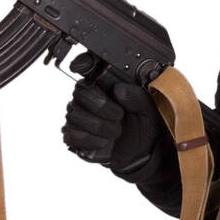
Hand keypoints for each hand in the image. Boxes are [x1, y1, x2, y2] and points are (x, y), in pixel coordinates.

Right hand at [62, 52, 172, 179]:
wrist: (141, 150)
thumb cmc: (141, 123)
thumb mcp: (147, 108)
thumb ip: (136, 96)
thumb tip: (120, 90)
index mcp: (101, 85)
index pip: (83, 70)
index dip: (84, 69)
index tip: (92, 78)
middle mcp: (84, 99)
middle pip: (80, 94)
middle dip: (101, 107)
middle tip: (119, 116)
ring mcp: (76, 117)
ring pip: (75, 116)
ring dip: (99, 126)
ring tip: (116, 132)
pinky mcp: (74, 137)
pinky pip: (72, 135)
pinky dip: (90, 140)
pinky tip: (104, 142)